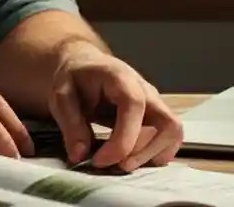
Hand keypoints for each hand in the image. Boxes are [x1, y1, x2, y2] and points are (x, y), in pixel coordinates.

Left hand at [48, 44, 182, 171]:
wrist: (84, 66)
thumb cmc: (74, 79)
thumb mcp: (61, 95)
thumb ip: (70, 123)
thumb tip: (80, 155)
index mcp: (121, 78)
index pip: (134, 106)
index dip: (123, 139)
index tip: (100, 161)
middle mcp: (146, 90)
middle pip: (166, 123)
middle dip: (141, 153)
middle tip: (112, 166)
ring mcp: (156, 103)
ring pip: (172, 133)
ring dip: (151, 155)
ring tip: (122, 165)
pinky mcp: (158, 116)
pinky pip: (170, 139)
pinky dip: (155, 155)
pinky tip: (131, 160)